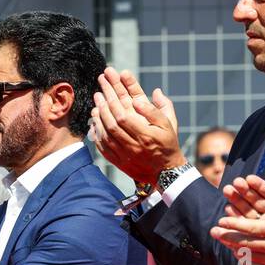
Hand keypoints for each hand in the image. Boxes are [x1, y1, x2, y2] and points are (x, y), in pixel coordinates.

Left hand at [90, 66, 182, 185]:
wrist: (166, 172)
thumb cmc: (168, 144)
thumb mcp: (169, 124)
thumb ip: (158, 109)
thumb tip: (148, 94)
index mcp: (147, 136)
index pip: (124, 118)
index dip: (113, 104)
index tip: (106, 92)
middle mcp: (134, 147)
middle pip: (112, 125)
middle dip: (103, 108)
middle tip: (97, 95)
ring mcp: (125, 156)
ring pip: (106, 137)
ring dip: (98, 121)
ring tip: (95, 108)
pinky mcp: (119, 163)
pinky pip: (103, 149)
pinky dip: (97, 136)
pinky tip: (94, 126)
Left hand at [210, 174, 264, 264]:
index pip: (252, 227)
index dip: (235, 223)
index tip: (222, 219)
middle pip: (244, 242)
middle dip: (227, 236)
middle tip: (213, 231)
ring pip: (247, 255)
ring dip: (232, 248)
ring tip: (220, 242)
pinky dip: (244, 261)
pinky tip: (237, 256)